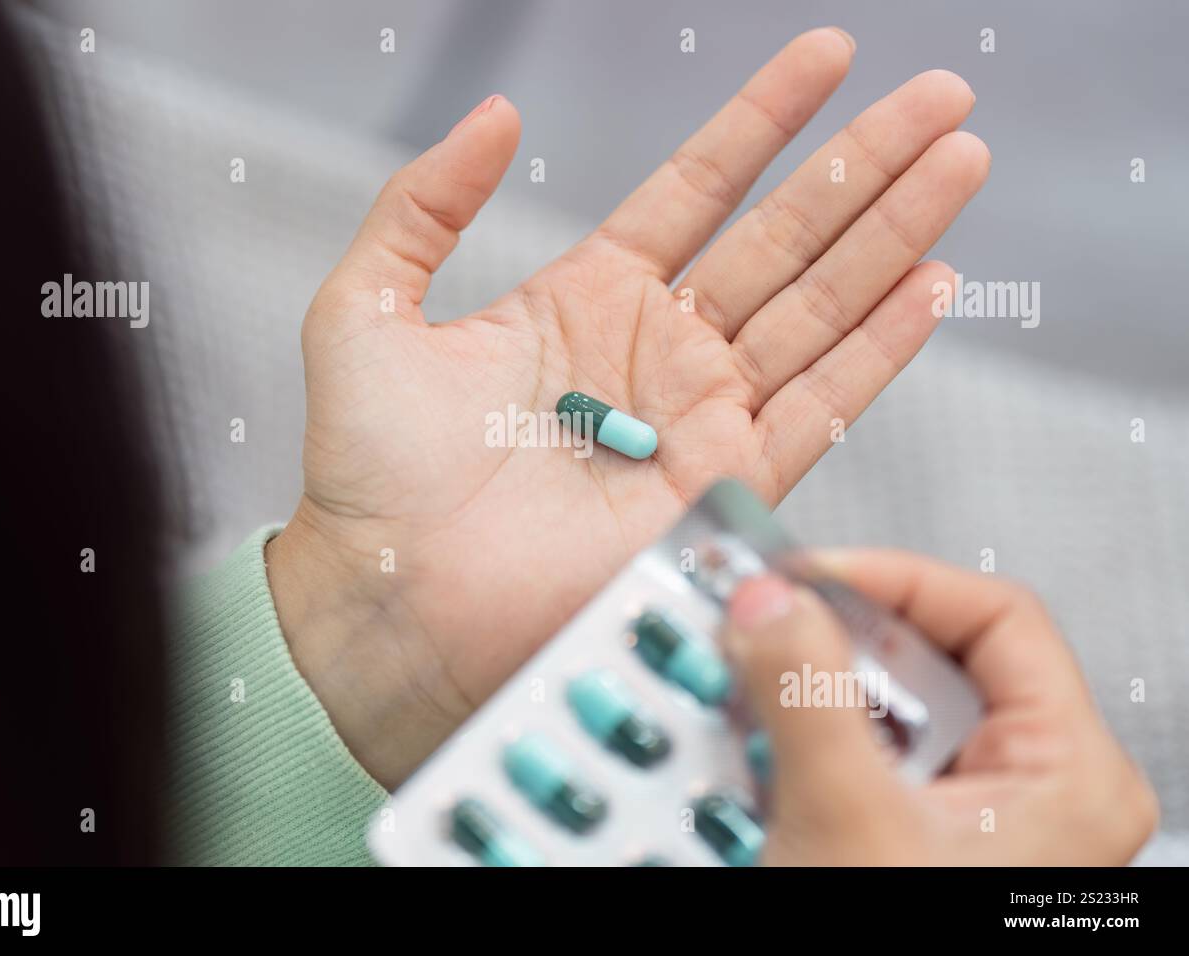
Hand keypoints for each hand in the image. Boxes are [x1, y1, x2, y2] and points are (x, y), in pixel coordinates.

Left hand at [267, 28, 990, 786]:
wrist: (391, 597)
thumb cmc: (365, 475)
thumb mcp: (369, 308)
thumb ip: (424, 203)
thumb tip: (498, 115)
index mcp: (586, 302)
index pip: (698, 189)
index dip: (764, 121)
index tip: (826, 56)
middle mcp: (656, 356)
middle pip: (784, 238)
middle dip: (863, 164)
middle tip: (939, 95)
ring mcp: (698, 420)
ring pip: (819, 306)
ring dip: (894, 233)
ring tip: (958, 160)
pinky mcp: (722, 488)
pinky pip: (819, 407)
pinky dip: (879, 348)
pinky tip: (932, 285)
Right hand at [723, 552, 1158, 864]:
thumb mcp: (843, 821)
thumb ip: (802, 694)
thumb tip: (767, 601)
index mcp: (1068, 774)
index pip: (993, 615)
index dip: (893, 579)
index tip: (804, 575)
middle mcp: (1031, 788)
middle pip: (927, 662)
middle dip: (827, 649)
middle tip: (758, 632)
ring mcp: (969, 819)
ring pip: (879, 711)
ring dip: (799, 701)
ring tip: (743, 703)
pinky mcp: (913, 841)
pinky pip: (853, 760)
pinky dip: (796, 749)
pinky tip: (753, 761)